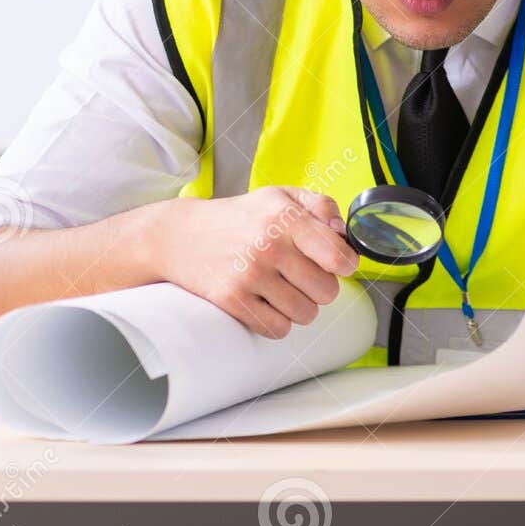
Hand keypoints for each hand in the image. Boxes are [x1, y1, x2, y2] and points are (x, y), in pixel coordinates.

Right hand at [152, 187, 360, 338]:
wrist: (179, 236)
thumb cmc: (238, 218)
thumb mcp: (279, 196)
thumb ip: (320, 206)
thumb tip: (345, 235)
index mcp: (284, 216)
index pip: (339, 256)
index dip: (345, 264)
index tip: (336, 262)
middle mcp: (268, 246)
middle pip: (327, 291)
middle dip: (319, 286)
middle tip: (300, 274)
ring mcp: (249, 275)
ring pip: (306, 314)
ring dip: (299, 305)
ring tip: (281, 288)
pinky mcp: (233, 300)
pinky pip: (278, 329)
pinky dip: (276, 321)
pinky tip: (264, 302)